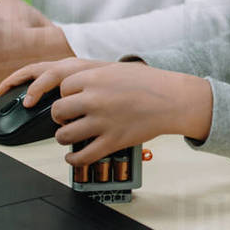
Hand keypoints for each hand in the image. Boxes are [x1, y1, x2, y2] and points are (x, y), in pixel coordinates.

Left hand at [0, 61, 212, 166]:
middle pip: (58, 111)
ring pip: (64, 135)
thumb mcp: (113, 69)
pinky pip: (83, 155)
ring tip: (70, 136)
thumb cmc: (145, 83)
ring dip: (63, 137)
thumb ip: (89, 76)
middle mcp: (95, 99)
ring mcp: (103, 121)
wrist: (172, 99)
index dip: (62, 95)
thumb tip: (65, 85)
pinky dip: (73, 159)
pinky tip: (72, 156)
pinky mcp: (112, 141)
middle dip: (59, 117)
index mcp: (94, 78)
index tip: (63, 100)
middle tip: (67, 118)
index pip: (60, 88)